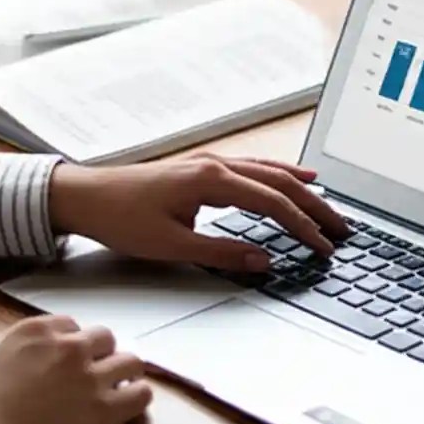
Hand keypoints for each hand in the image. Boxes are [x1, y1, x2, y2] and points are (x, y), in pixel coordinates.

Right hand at [0, 315, 150, 423]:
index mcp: (32, 333)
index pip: (69, 324)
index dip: (70, 344)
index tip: (65, 361)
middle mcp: (68, 347)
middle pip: (104, 338)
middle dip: (100, 355)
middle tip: (92, 378)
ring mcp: (91, 376)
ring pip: (131, 361)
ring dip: (125, 374)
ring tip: (117, 391)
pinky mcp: (107, 409)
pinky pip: (142, 393)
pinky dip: (138, 398)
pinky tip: (127, 408)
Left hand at [48, 154, 349, 271]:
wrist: (82, 195)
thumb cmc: (120, 218)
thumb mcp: (171, 246)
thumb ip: (221, 253)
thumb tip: (263, 260)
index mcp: (211, 182)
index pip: (272, 203)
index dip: (303, 227)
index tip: (323, 246)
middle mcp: (216, 165)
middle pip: (280, 183)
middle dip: (314, 206)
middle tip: (341, 227)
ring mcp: (210, 163)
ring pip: (269, 171)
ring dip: (302, 188)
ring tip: (328, 201)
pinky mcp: (202, 168)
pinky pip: (254, 166)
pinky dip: (279, 174)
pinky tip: (291, 177)